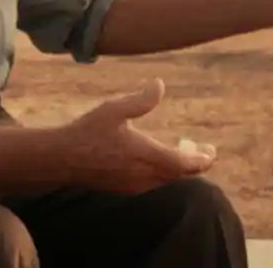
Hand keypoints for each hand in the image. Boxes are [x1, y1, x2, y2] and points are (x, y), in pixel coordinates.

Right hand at [59, 78, 215, 193]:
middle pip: (180, 175)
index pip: (186, 165)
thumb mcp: (115, 109)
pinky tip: (157, 157)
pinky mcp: (125, 188)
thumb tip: (160, 84)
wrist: (62, 159)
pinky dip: (163, 172)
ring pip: (166, 180)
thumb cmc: (88, 132)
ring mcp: (134, 185)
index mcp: (147, 157)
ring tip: (182, 149)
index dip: (203, 159)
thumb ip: (141, 99)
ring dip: (178, 167)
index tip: (210, 150)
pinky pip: (153, 182)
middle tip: (202, 149)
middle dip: (194, 162)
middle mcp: (144, 176)